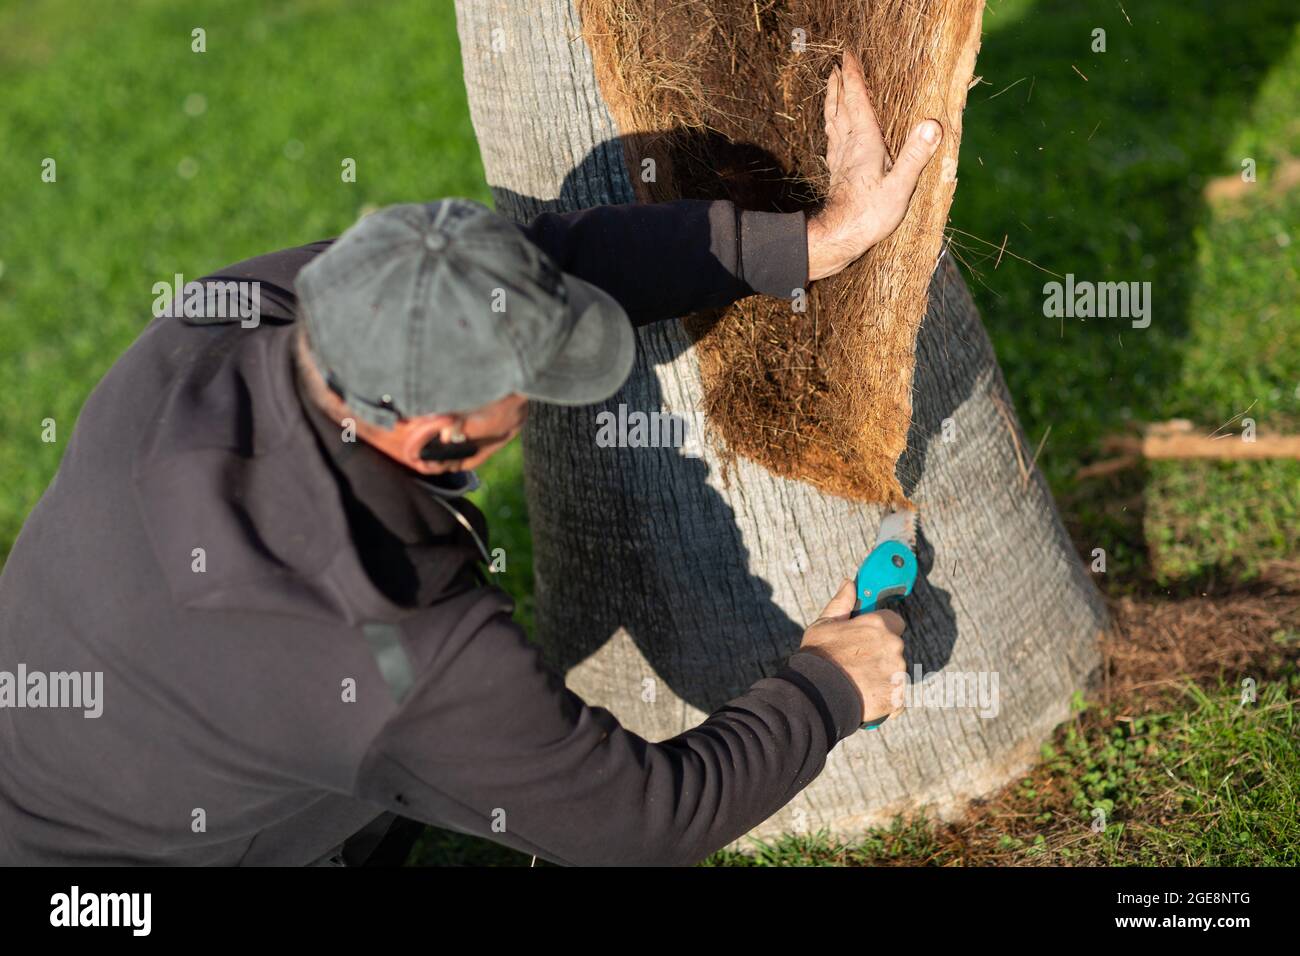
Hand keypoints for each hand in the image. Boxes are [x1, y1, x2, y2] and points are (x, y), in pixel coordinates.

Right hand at [799, 577, 906, 723]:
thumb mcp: (824, 624)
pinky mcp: (896, 697)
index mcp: (878, 625)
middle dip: (880, 654)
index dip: (882, 629)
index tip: (868, 638)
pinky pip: (896, 698)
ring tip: (857, 683)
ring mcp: (896, 673)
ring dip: (882, 677)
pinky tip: (865, 698)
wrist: (817, 695)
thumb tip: (849, 583)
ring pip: (895, 673)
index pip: (894, 621)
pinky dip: (885, 700)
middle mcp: (892, 646)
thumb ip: (842, 603)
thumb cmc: (819, 657)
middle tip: (857, 664)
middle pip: (894, 648)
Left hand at [807, 50, 942, 281]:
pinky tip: (833, 131)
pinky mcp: (837, 173)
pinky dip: (832, 127)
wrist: (839, 238)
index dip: (853, 77)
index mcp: (864, 143)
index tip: (849, 56)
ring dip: (832, 102)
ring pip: (833, 122)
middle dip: (840, 85)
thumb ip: (914, 155)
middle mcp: (849, 146)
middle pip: (841, 107)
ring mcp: (840, 160)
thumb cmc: (869, 215)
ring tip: (831, 87)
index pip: (857, 102)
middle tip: (837, 66)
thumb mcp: (899, 187)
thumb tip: (932, 125)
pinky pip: (833, 141)